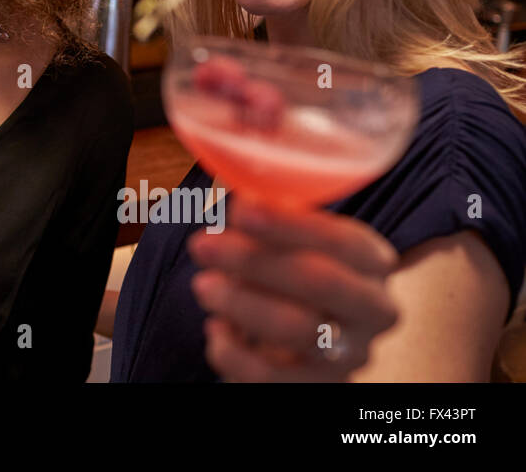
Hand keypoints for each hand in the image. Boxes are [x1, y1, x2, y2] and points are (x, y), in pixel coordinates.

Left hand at [187, 199, 398, 381]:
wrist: (311, 342)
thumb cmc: (293, 273)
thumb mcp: (291, 240)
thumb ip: (269, 214)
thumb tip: (233, 189)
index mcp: (373, 261)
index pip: (342, 240)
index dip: (288, 224)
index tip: (239, 206)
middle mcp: (374, 308)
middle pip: (322, 282)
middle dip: (256, 260)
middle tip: (202, 244)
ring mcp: (351, 354)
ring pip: (297, 329)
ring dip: (241, 303)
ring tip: (202, 284)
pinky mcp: (319, 387)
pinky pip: (272, 376)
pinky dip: (234, 351)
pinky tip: (215, 329)